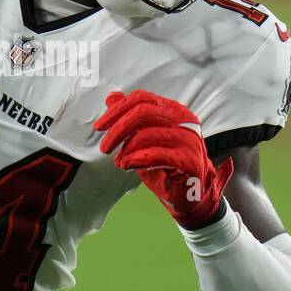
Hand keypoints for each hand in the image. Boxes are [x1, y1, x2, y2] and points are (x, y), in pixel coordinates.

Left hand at [94, 89, 233, 228]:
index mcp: (173, 110)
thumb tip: (112, 97)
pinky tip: (127, 166)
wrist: (190, 193)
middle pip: (143, 112)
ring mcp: (189, 139)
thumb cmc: (166, 164)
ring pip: (148, 134)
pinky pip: (156, 155)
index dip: (117, 109)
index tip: (100, 126)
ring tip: (119, 161)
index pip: (142, 98)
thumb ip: (129, 117)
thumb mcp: (144, 139)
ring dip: (126, 149)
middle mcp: (184, 120)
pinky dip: (136, 160)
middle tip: (105, 147)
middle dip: (118, 129)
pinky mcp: (189, 160)